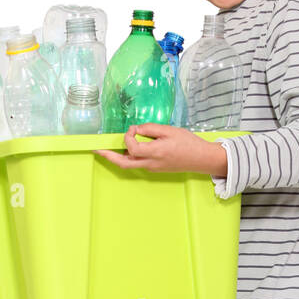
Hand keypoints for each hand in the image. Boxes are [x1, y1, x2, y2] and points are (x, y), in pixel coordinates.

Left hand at [95, 124, 227, 176]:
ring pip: (130, 164)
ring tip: (108, 148)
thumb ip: (150, 129)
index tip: (133, 129)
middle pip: (124, 163)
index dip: (128, 136)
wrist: (201, 159)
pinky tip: (128, 148)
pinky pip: (138, 163)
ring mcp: (152, 168)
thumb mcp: (169, 130)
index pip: (132, 146)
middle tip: (96, 149)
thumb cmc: (188, 143)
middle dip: (108, 157)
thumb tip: (135, 129)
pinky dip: (130, 156)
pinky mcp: (155, 169)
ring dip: (118, 156)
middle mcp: (151, 163)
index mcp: (155, 152)